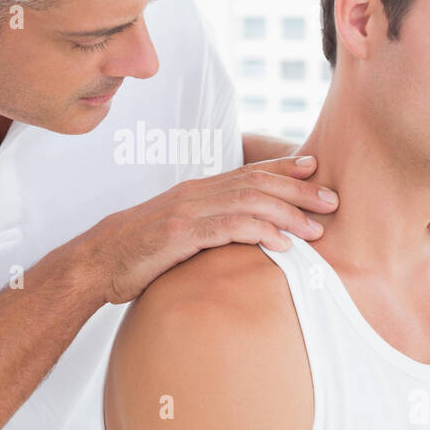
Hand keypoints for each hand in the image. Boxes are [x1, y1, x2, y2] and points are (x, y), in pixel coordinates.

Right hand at [82, 155, 338, 304]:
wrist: (97, 262)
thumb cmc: (140, 252)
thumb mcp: (179, 233)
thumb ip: (209, 227)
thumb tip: (241, 239)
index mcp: (198, 190)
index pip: (249, 172)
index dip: (284, 167)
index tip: (315, 167)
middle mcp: (196, 193)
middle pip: (257, 182)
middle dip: (298, 189)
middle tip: (332, 200)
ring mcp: (188, 211)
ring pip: (249, 201)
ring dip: (288, 213)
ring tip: (316, 229)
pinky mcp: (180, 234)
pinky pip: (229, 227)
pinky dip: (260, 232)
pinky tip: (283, 244)